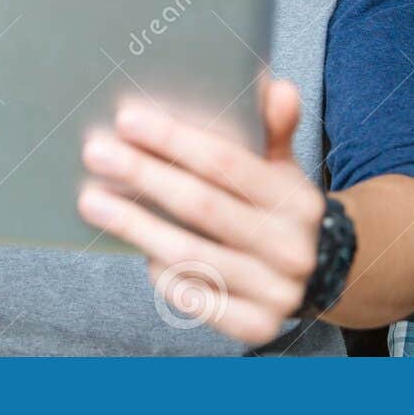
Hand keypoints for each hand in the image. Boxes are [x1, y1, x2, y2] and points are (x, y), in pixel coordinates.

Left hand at [77, 77, 323, 345]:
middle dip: (144, 176)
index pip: (226, 164)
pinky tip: (139, 251)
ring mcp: (275, 292)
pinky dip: (164, 275)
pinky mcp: (257, 327)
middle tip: (96, 153)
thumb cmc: (279, 207)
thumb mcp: (283, 167)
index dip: (174, 141)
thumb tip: (276, 87)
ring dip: (136, 226)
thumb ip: (275, 128)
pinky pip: (195, 300)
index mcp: (295, 200)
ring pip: (191, 256)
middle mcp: (290, 248)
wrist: (321, 274)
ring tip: (92, 200)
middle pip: (201, 207)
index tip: (127, 120)